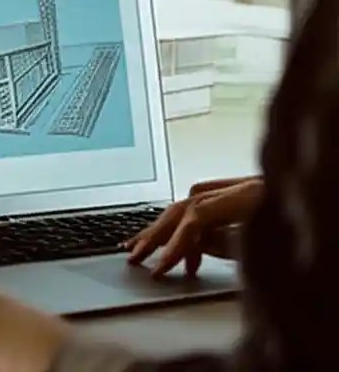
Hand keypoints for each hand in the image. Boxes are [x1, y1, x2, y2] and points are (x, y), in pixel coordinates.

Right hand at [126, 176, 262, 277]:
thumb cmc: (332, 242)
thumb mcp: (274, 249)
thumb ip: (230, 245)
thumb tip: (196, 245)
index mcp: (253, 195)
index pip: (196, 216)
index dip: (174, 243)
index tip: (160, 267)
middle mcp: (246, 187)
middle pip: (187, 206)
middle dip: (158, 233)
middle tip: (135, 255)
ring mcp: (249, 189)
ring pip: (194, 205)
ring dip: (169, 230)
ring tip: (147, 250)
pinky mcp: (253, 196)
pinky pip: (209, 206)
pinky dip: (192, 226)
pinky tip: (188, 248)